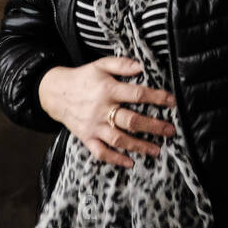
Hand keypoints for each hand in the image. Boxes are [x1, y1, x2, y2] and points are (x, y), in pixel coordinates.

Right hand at [37, 57, 175, 168]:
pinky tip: (130, 162)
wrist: (54, 93)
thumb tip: (143, 66)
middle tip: (171, 131)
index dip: (157, 98)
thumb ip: (122, 64)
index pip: (137, 94)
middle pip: (131, 120)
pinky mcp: (86, 137)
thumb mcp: (101, 65)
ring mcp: (93, 126)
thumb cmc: (83, 78)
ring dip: (139, 146)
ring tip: (157, 150)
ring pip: (118, 139)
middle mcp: (101, 110)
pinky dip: (115, 159)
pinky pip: (100, 152)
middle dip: (154, 126)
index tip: (173, 102)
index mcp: (108, 90)